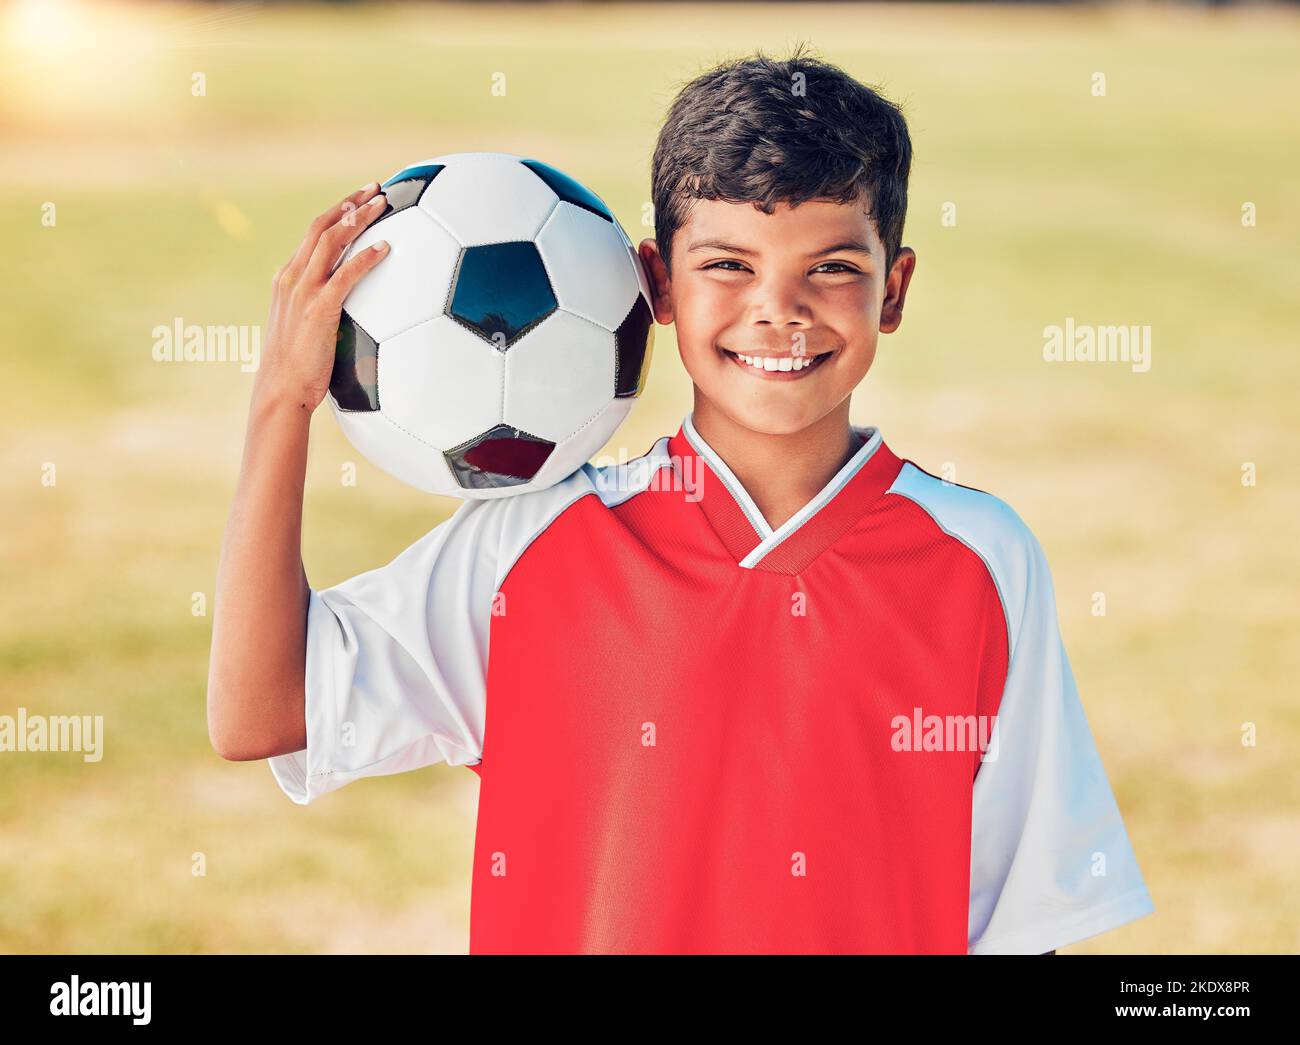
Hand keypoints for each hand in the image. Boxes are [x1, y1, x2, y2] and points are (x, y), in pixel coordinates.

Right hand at [254, 182, 390, 410]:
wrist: (280, 391)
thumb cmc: (298, 369)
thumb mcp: (306, 331)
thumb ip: (323, 313)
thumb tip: (352, 311)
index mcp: (288, 279)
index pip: (312, 234)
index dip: (337, 212)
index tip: (358, 199)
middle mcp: (292, 278)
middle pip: (321, 226)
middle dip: (350, 202)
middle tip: (377, 188)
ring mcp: (303, 292)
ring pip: (331, 241)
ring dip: (359, 218)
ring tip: (384, 204)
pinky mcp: (318, 309)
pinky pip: (345, 275)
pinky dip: (365, 258)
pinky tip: (385, 247)